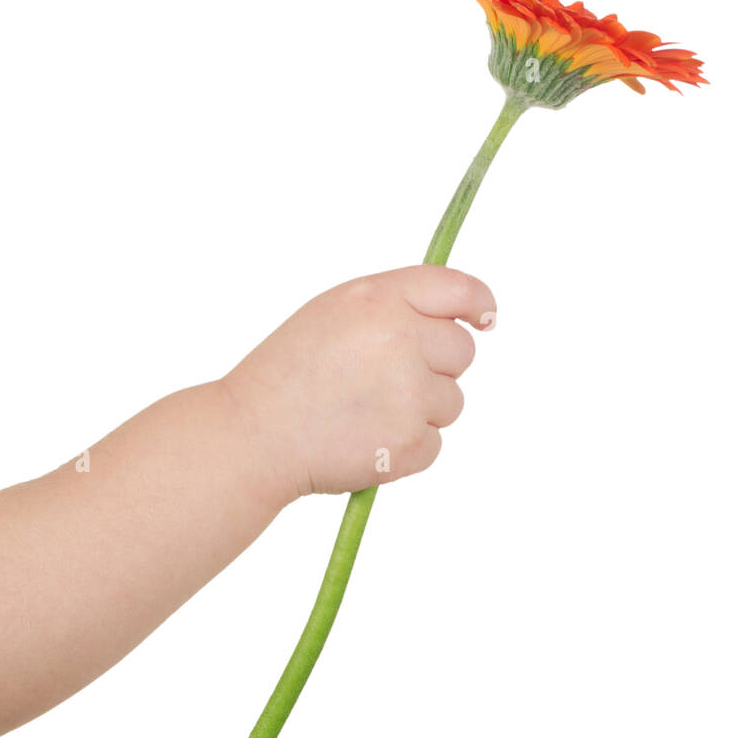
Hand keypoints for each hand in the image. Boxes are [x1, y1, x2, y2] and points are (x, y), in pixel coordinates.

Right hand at [222, 265, 495, 502]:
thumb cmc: (289, 373)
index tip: (485, 317)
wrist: (253, 436)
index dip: (478, 303)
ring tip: (364, 412)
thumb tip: (459, 315)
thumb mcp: (334, 313)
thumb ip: (393, 306)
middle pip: (461, 352)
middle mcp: (400, 339)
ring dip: (420, 410)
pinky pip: (435, 443)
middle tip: (383, 381)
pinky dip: (407, 448)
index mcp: (378, 299)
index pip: (456, 289)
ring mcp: (408, 394)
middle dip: (434, 367)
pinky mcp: (409, 443)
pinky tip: (364, 440)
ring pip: (452, 402)